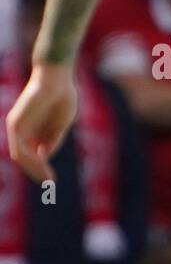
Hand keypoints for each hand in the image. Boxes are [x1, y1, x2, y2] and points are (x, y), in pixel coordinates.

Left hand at [5, 63, 77, 182]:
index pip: (32, 156)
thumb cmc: (62, 97)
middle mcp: (21, 130)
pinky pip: (20, 148)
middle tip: (49, 184)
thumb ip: (51, 140)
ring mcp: (17, 127)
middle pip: (24, 159)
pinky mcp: (16, 124)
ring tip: (47, 178)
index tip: (52, 180)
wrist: (57, 79)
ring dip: (34, 169)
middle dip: (37, 172)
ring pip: (20, 156)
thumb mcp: (60, 125)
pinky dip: (31, 159)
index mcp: (33, 130)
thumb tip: (44, 156)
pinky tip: (43, 164)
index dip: (41, 169)